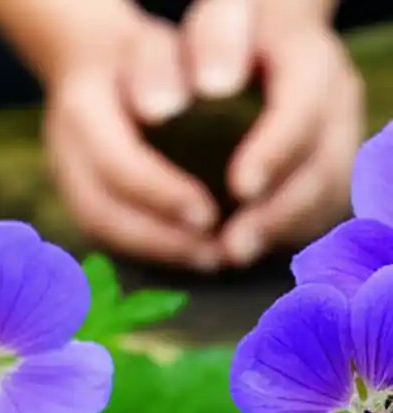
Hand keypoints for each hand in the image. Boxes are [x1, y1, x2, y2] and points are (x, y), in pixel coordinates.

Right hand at [43, 6, 222, 269]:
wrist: (86, 59)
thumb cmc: (135, 52)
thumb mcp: (152, 46)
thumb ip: (160, 72)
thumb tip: (169, 111)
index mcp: (80, 111)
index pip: (116, 166)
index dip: (162, 195)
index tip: (211, 215)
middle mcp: (62, 151)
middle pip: (101, 212)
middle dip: (158, 240)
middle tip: (214, 254)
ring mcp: (63, 176)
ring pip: (98, 229)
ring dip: (153, 251)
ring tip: (206, 258)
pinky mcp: (73, 192)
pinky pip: (104, 230)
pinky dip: (144, 247)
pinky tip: (184, 251)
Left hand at [179, 0, 362, 265]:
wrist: (261, 34)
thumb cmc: (223, 30)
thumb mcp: (219, 18)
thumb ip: (218, 39)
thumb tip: (208, 88)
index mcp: (309, 56)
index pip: (304, 107)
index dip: (276, 150)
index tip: (241, 187)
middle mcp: (335, 96)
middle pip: (325, 162)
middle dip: (280, 210)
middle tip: (231, 247)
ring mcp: (338, 130)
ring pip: (329, 191)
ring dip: (283, 230)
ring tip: (232, 255)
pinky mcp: (329, 157)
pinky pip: (322, 204)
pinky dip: (288, 231)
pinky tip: (251, 248)